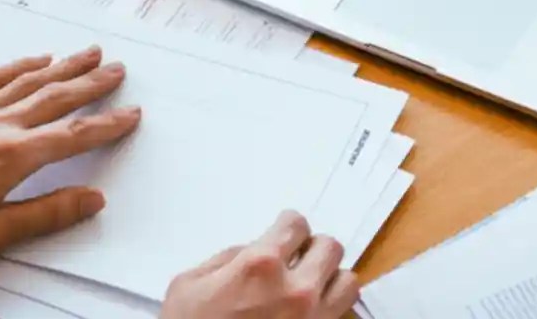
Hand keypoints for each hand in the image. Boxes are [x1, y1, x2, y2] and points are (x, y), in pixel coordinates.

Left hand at [0, 45, 140, 267]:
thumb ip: (45, 214)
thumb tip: (92, 199)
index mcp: (11, 159)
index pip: (74, 136)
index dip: (108, 125)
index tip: (133, 113)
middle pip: (56, 97)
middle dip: (92, 82)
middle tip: (119, 68)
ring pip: (27, 81)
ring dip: (62, 66)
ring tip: (88, 53)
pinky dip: (15, 66)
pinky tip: (31, 61)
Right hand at [161, 211, 359, 318]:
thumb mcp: (189, 285)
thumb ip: (227, 258)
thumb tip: (253, 249)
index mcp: (261, 266)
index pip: (296, 225)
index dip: (288, 225)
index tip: (285, 231)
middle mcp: (295, 290)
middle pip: (330, 247)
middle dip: (312, 248)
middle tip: (297, 257)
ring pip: (347, 282)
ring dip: (329, 278)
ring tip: (310, 285)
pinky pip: (341, 315)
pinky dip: (330, 308)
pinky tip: (309, 310)